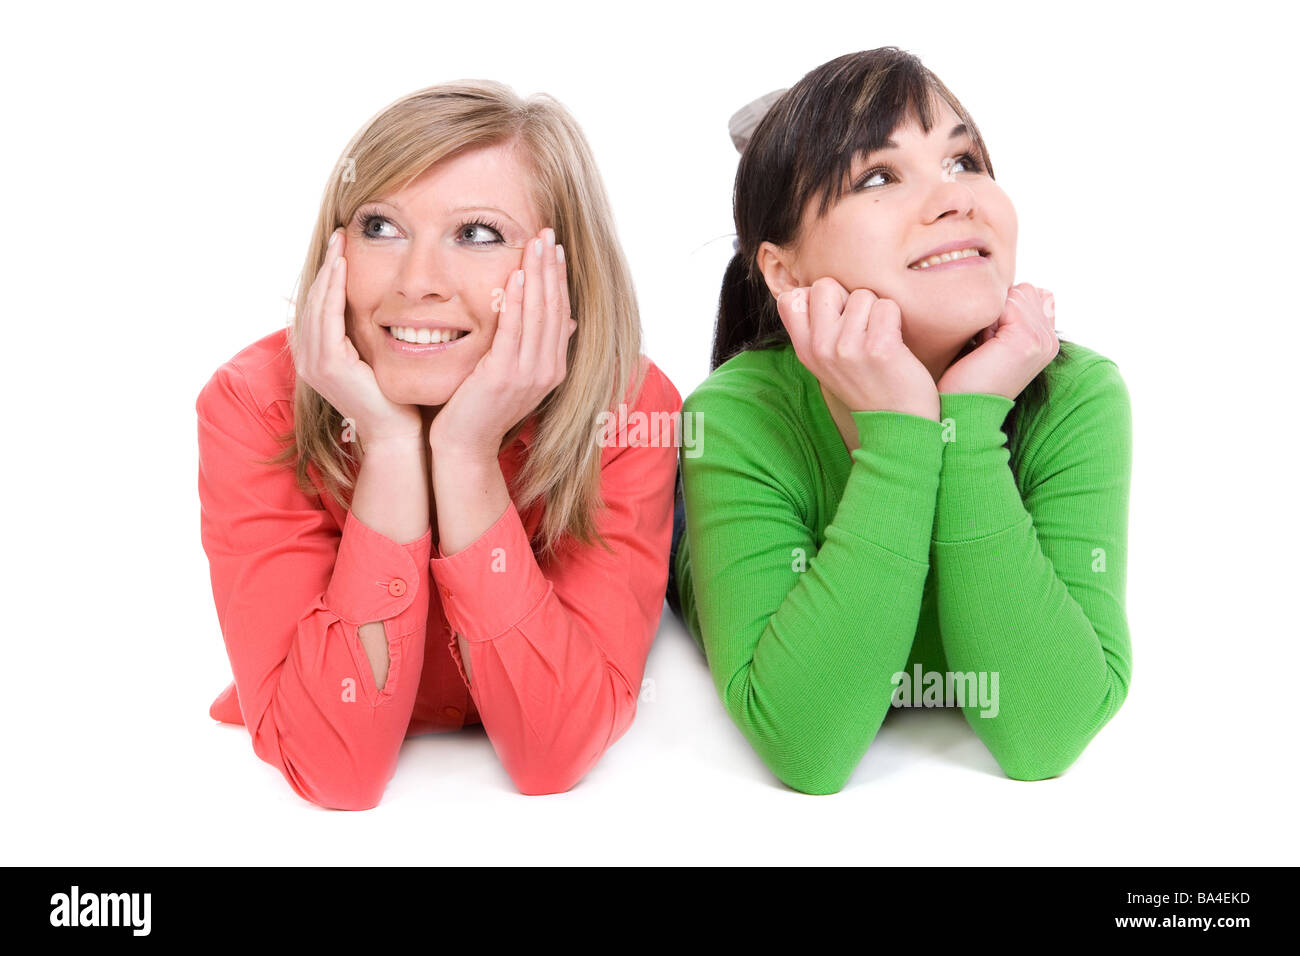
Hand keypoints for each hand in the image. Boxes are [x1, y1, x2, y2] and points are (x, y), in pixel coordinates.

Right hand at [293, 227, 423, 448]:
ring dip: (329, 270)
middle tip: (340, 234)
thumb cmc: (394, 398)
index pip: (320, 307)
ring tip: (340, 242)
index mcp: (318, 356)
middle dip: (327, 265)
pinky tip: (342, 267)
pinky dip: (333, 289)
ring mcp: (313, 362)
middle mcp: (308, 359)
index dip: (329, 275)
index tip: (342, 247)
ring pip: (317, 303)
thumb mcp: (375, 358)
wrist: (396, 433)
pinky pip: (327, 316)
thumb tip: (380, 307)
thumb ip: (367, 334)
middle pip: (313, 299)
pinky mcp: (326, 364)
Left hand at [428, 226, 575, 459]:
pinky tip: (517, 275)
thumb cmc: (480, 408)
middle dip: (550, 268)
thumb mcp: (512, 373)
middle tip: (547, 233)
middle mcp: (547, 370)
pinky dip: (518, 301)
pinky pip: (515, 331)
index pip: (559, 312)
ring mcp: (529, 374)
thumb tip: (567, 321)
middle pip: (553, 307)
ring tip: (535, 243)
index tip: (553, 247)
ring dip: (538, 275)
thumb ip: (535, 347)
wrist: (464, 446)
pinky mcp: (505, 376)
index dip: (557, 278)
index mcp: (552, 368)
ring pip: (538, 314)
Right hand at [776, 277, 938, 420]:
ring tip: (878, 339)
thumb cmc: (866, 383)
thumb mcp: (826, 363)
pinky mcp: (878, 348)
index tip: (834, 317)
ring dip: (876, 310)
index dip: (814, 298)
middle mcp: (820, 348)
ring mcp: (847, 348)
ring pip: (862, 294)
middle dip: (848, 298)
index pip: (789, 299)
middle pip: (825, 286)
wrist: (896, 423)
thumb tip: (812, 288)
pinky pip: (887, 306)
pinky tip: (894, 344)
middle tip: (860, 326)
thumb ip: (815, 330)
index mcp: (805, 350)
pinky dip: (896, 319)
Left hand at [937, 283, 1057, 399]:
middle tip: (984, 345)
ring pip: (1014, 294)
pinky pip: (1005, 303)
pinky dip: (986, 321)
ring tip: (983, 347)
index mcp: (1046, 339)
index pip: (1030, 293)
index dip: (1002, 310)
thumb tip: (1024, 288)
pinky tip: (982, 347)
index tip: (989, 341)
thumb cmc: (966, 376)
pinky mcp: (1027, 340)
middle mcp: (1049, 340)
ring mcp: (1041, 340)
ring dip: (989, 316)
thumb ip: (1011, 316)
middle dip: (996, 311)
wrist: (961, 409)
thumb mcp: (993, 341)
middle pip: (1022, 290)